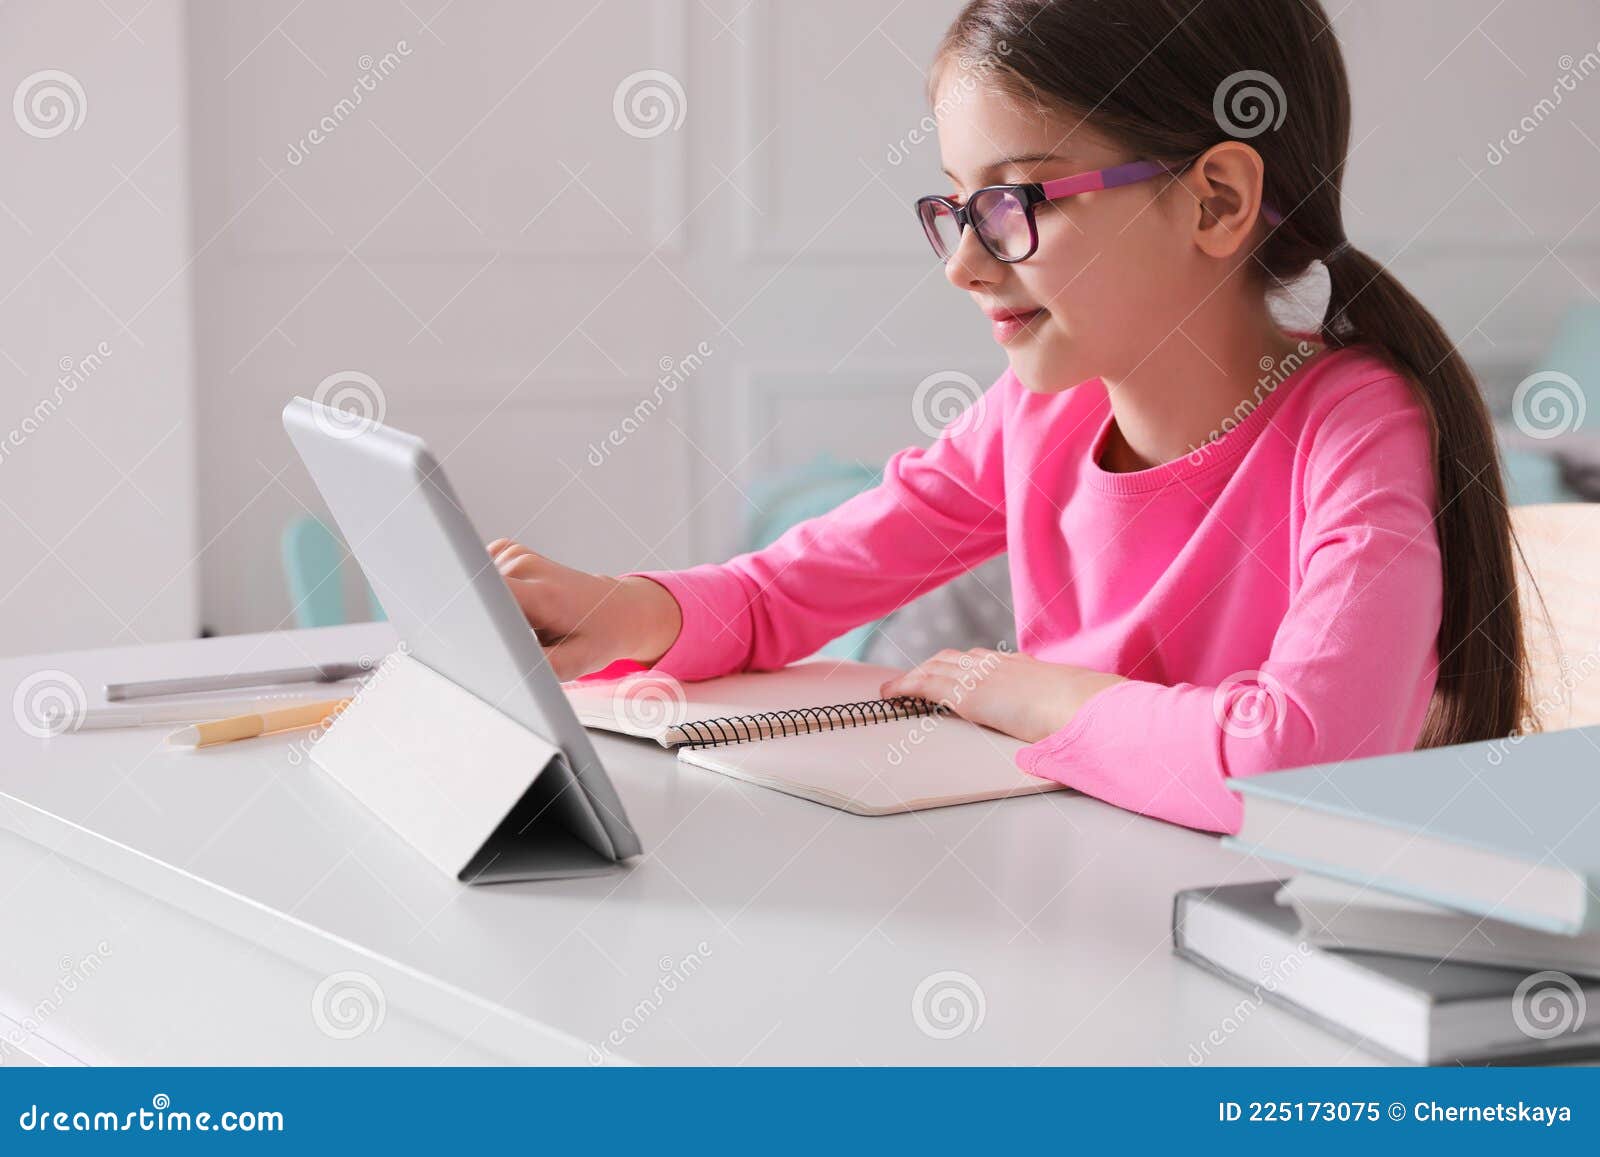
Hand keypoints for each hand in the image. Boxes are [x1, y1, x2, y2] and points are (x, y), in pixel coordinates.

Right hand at [486, 539, 682, 679]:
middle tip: (504, 637)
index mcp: (542, 594)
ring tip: (519, 621)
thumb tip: (501, 668)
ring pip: (478, 585)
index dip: (468, 610)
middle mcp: (527, 567)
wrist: (616, 609)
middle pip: (475, 590)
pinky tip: (516, 605)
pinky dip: (492, 593)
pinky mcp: (511, 552)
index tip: (465, 629)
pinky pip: (484, 573)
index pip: (486, 592)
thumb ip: (536, 667)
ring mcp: (518, 555)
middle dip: (478, 617)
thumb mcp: (573, 664)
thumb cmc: (596, 637)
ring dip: (489, 607)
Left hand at [879, 648, 1124, 743]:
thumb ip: (1059, 713)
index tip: (952, 670)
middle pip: (953, 659)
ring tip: (897, 688)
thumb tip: (1062, 736)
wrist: (1082, 705)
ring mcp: (980, 677)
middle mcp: (997, 665)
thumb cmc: (1086, 711)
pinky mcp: (965, 695)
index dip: (962, 664)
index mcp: (1022, 666)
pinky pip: (925, 686)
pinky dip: (904, 687)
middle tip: (915, 678)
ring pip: (935, 668)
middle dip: (931, 667)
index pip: (983, 659)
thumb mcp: (1072, 706)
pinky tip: (890, 695)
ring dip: (914, 676)